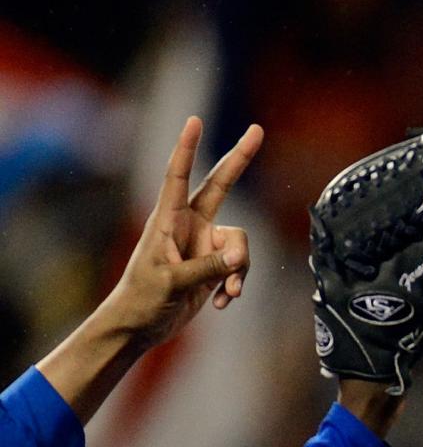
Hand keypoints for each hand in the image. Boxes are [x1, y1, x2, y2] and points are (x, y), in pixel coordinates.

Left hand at [102, 117, 261, 354]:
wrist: (141, 325)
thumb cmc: (143, 299)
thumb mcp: (172, 283)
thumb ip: (207, 268)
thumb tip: (238, 259)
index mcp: (168, 220)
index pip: (179, 176)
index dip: (187, 148)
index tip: (196, 121)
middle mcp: (189, 226)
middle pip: (220, 186)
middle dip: (239, 160)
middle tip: (258, 131)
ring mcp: (203, 245)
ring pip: (240, 244)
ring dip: (240, 272)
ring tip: (228, 294)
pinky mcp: (213, 266)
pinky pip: (239, 269)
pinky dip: (236, 286)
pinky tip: (222, 303)